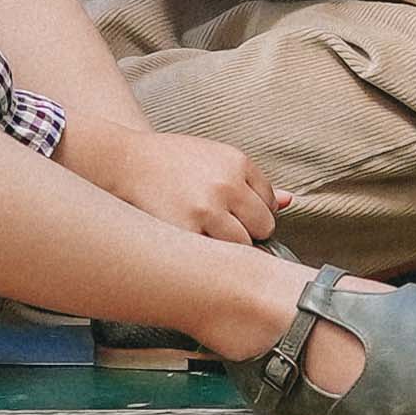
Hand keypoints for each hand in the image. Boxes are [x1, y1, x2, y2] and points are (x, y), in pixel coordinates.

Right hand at [73, 124, 277, 244]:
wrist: (125, 161)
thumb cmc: (173, 163)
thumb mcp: (217, 159)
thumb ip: (253, 183)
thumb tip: (290, 202)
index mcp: (239, 163)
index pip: (269, 204)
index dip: (251, 214)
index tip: (231, 215)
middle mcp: (226, 184)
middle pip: (261, 227)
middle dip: (246, 232)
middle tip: (219, 230)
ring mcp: (206, 208)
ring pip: (241, 246)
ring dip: (227, 247)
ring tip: (204, 238)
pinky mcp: (185, 228)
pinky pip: (213, 255)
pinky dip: (206, 255)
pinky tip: (192, 244)